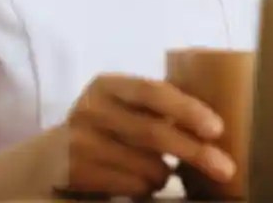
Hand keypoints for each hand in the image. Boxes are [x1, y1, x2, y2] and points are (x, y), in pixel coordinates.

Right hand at [53, 74, 234, 197]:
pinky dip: (146, 188)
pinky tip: (143, 182)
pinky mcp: (76, 173)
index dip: (187, 109)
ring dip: (165, 175)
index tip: (217, 129)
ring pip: (146, 166)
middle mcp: (91, 109)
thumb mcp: (122, 106)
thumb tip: (216, 122)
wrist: (47, 158)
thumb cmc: (105, 128)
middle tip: (225, 167)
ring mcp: (80, 143)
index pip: (153, 91)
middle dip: (195, 152)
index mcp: (108, 85)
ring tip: (165, 173)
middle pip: (154, 133)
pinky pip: (131, 186)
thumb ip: (157, 105)